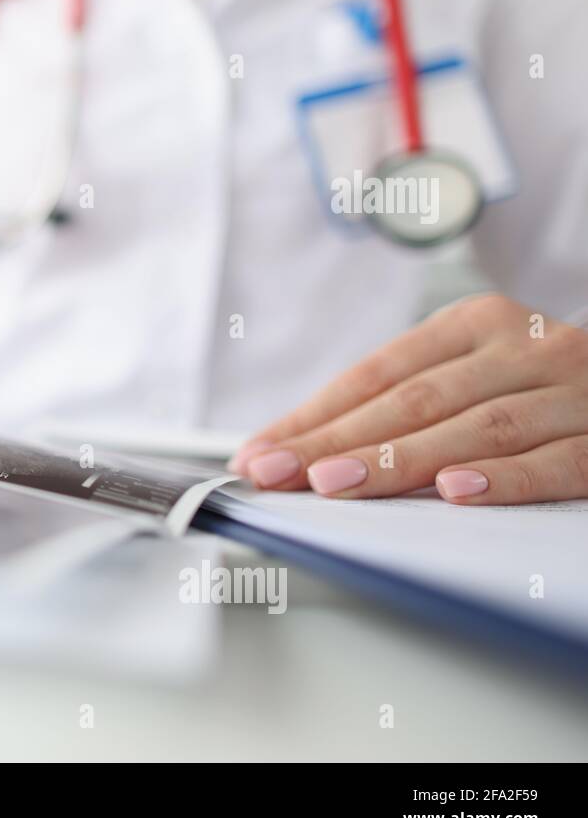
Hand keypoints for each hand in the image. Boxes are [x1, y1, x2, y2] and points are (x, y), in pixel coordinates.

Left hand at [229, 294, 587, 504]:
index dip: (313, 415)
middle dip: (335, 440)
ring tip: (338, 481)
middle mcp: (523, 347)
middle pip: (413, 400)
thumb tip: (303, 447)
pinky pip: (555, 461)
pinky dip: (504, 478)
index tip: (260, 451)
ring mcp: (573, 391)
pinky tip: (456, 492)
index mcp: (475, 325)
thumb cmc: (540, 389)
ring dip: (399, 460)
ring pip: (474, 428)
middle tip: (278, 472)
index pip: (376, 374)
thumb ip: (404, 403)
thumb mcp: (473, 373)